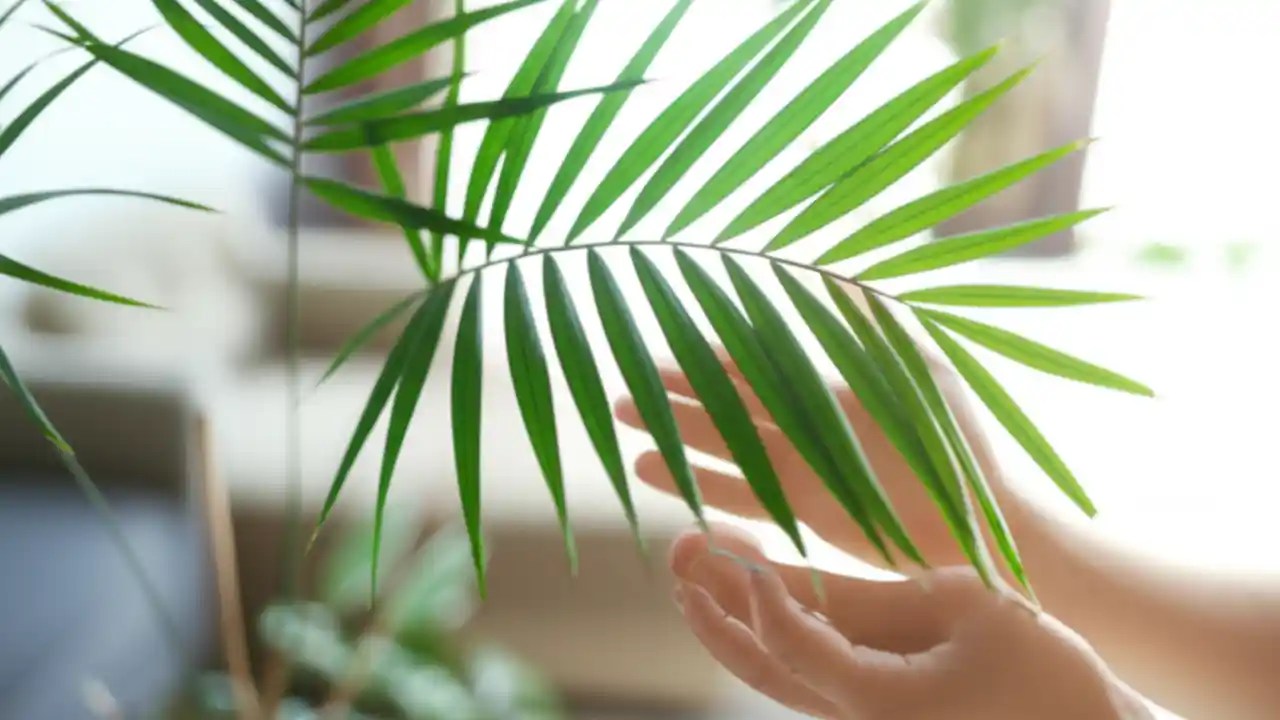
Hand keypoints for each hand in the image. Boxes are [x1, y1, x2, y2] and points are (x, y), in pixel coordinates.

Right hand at [615, 357, 1000, 568]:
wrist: (978, 519)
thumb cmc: (957, 442)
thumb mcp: (920, 371)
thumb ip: (875, 328)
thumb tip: (841, 276)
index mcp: (827, 388)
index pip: (757, 366)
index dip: (712, 357)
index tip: (668, 345)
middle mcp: (804, 426)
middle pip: (726, 404)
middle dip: (676, 394)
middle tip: (625, 384)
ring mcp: (798, 469)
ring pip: (720, 446)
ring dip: (672, 434)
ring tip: (622, 422)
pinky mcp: (799, 512)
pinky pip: (735, 494)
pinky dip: (693, 482)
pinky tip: (649, 469)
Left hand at [672, 526, 1150, 719]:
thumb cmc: (1042, 672)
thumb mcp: (962, 612)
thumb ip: (872, 597)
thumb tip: (784, 573)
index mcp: (880, 699)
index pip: (792, 647)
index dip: (756, 593)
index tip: (731, 542)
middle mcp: (856, 718)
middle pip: (757, 669)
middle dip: (711, 607)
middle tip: (680, 546)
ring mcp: (859, 717)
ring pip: (769, 674)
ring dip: (726, 619)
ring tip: (693, 563)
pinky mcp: (869, 706)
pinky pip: (799, 671)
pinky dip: (766, 627)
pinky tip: (754, 580)